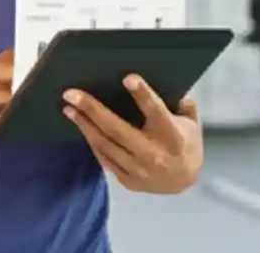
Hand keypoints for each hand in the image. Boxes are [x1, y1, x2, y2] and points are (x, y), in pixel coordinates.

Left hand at [62, 75, 202, 193]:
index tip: (127, 77)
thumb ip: (183, 105)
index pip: (156, 111)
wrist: (184, 183)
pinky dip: (91, 141)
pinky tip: (81, 126)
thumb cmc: (185, 145)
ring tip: (68, 108)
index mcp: (173, 136)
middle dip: (91, 109)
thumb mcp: (191, 123)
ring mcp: (140, 170)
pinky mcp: (129, 181)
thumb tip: (177, 88)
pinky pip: (104, 159)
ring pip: (104, 144)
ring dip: (84, 124)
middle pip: (117, 129)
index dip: (142, 95)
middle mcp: (155, 155)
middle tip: (71, 93)